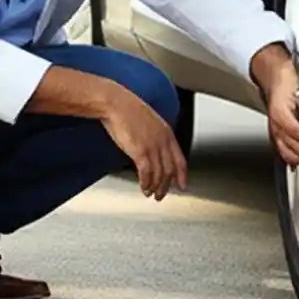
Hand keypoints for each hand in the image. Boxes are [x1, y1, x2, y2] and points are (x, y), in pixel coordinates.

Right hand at [99, 85, 187, 199]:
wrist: (116, 103)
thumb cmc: (127, 109)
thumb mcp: (148, 122)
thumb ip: (154, 135)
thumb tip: (153, 148)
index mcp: (167, 133)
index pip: (180, 159)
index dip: (182, 175)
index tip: (182, 185)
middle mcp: (163, 141)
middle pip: (169, 170)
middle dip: (166, 186)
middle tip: (161, 195)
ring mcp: (153, 147)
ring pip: (159, 174)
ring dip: (155, 187)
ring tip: (150, 193)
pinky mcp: (140, 151)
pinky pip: (146, 173)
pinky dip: (146, 183)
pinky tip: (143, 187)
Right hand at [251, 44, 298, 166]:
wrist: (275, 80)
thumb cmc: (287, 84)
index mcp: (279, 112)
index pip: (292, 129)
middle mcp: (274, 124)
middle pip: (288, 145)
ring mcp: (274, 132)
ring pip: (285, 152)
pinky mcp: (276, 136)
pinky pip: (282, 152)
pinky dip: (292, 159)